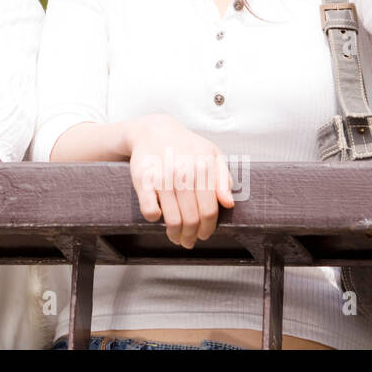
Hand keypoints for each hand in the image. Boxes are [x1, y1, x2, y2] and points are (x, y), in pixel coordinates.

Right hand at [126, 114, 234, 248]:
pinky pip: (149, 210)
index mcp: (203, 168)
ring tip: (175, 236)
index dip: (208, 228)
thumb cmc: (185, 145)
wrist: (153, 130)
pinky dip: (154, 218)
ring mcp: (162, 177)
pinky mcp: (143, 180)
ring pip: (172, 219)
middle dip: (191, 236)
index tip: (204, 235)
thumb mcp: (212, 154)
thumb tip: (229, 204)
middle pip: (192, 219)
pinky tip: (158, 217)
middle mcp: (183, 173)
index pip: (209, 210)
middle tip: (189, 241)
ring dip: (174, 234)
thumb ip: (223, 178)